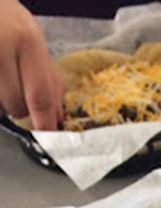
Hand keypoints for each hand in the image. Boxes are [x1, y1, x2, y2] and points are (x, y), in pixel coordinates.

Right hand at [0, 0, 62, 129]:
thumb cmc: (5, 18)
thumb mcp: (32, 39)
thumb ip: (49, 78)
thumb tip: (57, 116)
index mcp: (26, 41)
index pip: (40, 96)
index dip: (45, 123)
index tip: (49, 137)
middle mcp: (1, 50)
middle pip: (18, 106)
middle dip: (21, 106)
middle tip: (16, 84)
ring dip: (3, 102)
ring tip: (1, 76)